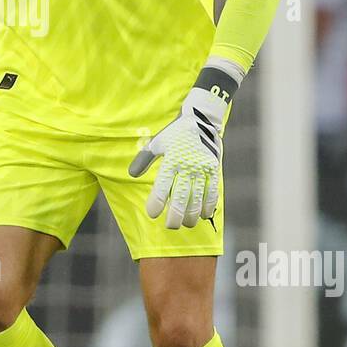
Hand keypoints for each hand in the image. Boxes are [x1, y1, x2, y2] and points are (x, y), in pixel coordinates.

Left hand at [129, 86, 227, 228]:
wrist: (202, 120)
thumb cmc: (176, 133)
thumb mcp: (157, 143)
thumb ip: (144, 159)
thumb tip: (131, 175)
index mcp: (171, 160)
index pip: (162, 186)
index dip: (156, 203)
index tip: (152, 213)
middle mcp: (187, 166)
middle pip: (181, 198)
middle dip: (175, 216)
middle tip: (170, 226)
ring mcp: (203, 169)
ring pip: (197, 199)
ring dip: (191, 215)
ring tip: (185, 224)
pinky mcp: (214, 170)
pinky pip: (212, 192)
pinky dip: (208, 206)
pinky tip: (202, 215)